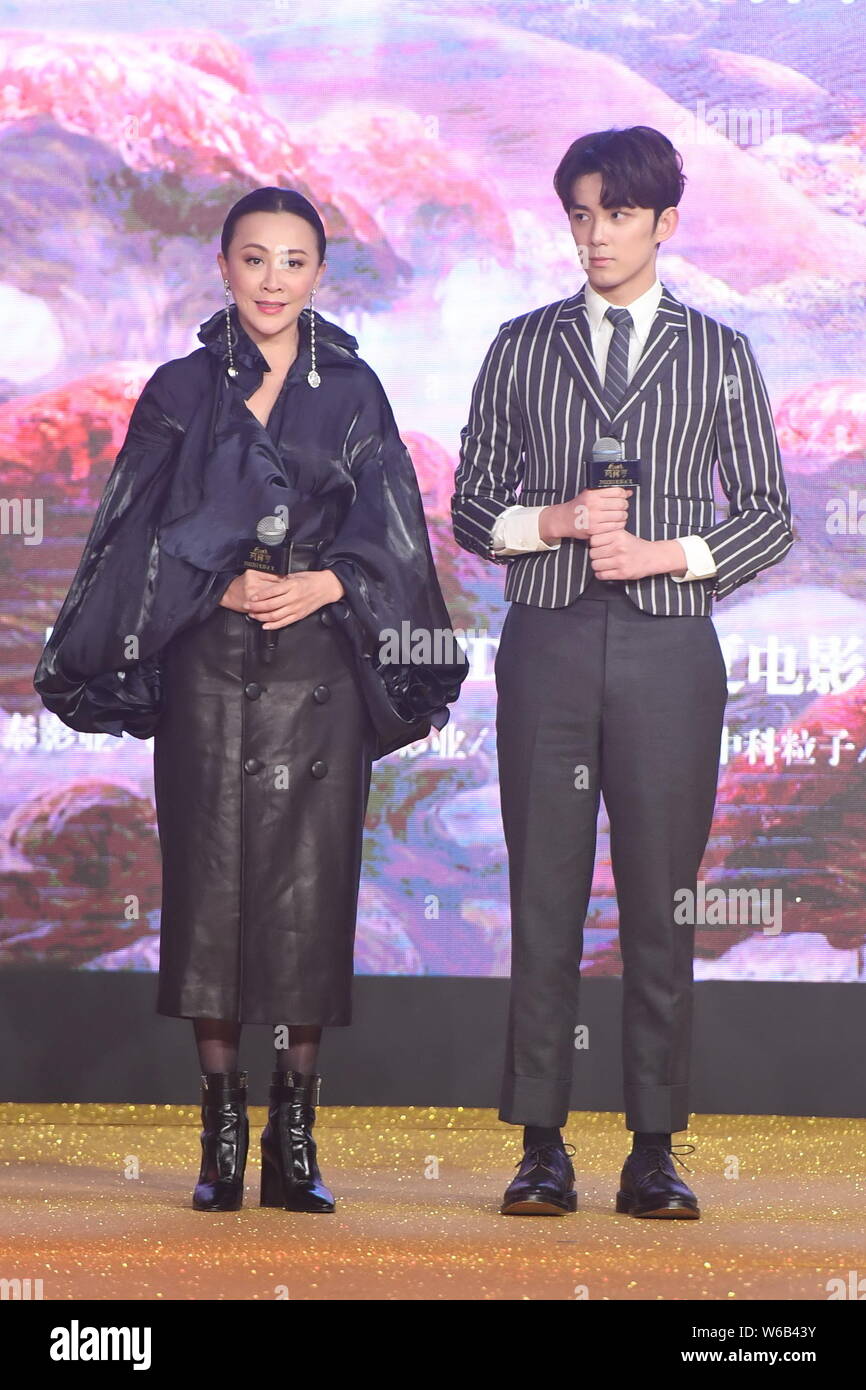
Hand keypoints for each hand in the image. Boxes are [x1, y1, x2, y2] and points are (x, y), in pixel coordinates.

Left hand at [219, 567, 344, 626]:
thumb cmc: (312, 580)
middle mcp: (294, 597)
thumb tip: (269, 582)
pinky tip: (265, 625)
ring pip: (275, 615)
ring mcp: (296, 608)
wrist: (327, 587)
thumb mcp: (296, 575)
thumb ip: (282, 580)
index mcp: (292, 585)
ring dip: (262, 616)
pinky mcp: (299, 615)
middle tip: (247, 606)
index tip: (251, 596)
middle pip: (271, 605)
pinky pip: (284, 622)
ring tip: (253, 615)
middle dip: (256, 606)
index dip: (259, 595)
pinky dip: (273, 625)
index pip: (272, 592)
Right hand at [540, 487, 631, 542]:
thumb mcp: (590, 494)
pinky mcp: (594, 529)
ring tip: (620, 516)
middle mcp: (593, 505)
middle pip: (620, 504)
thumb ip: (608, 492)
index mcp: (592, 494)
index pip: (618, 492)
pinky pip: (615, 527)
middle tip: (622, 507)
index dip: (623, 495)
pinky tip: (616, 523)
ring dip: (623, 516)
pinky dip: (619, 525)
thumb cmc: (579, 506)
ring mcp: (593, 518)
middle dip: (624, 506)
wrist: (564, 520)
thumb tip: (628, 492)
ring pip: (620, 516)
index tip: (623, 497)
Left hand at [589, 533, 687, 581]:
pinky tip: (606, 571)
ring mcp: (621, 561)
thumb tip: (589, 540)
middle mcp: (619, 547)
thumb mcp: (622, 534)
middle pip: (593, 553)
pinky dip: (601, 574)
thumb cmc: (635, 546)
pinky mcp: (623, 573)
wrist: (653, 557)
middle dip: (595, 556)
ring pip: (595, 565)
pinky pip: (602, 575)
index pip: (593, 540)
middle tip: (602, 556)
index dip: (594, 544)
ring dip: (597, 566)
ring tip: (604, 564)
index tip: (599, 546)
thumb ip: (607, 535)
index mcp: (618, 535)